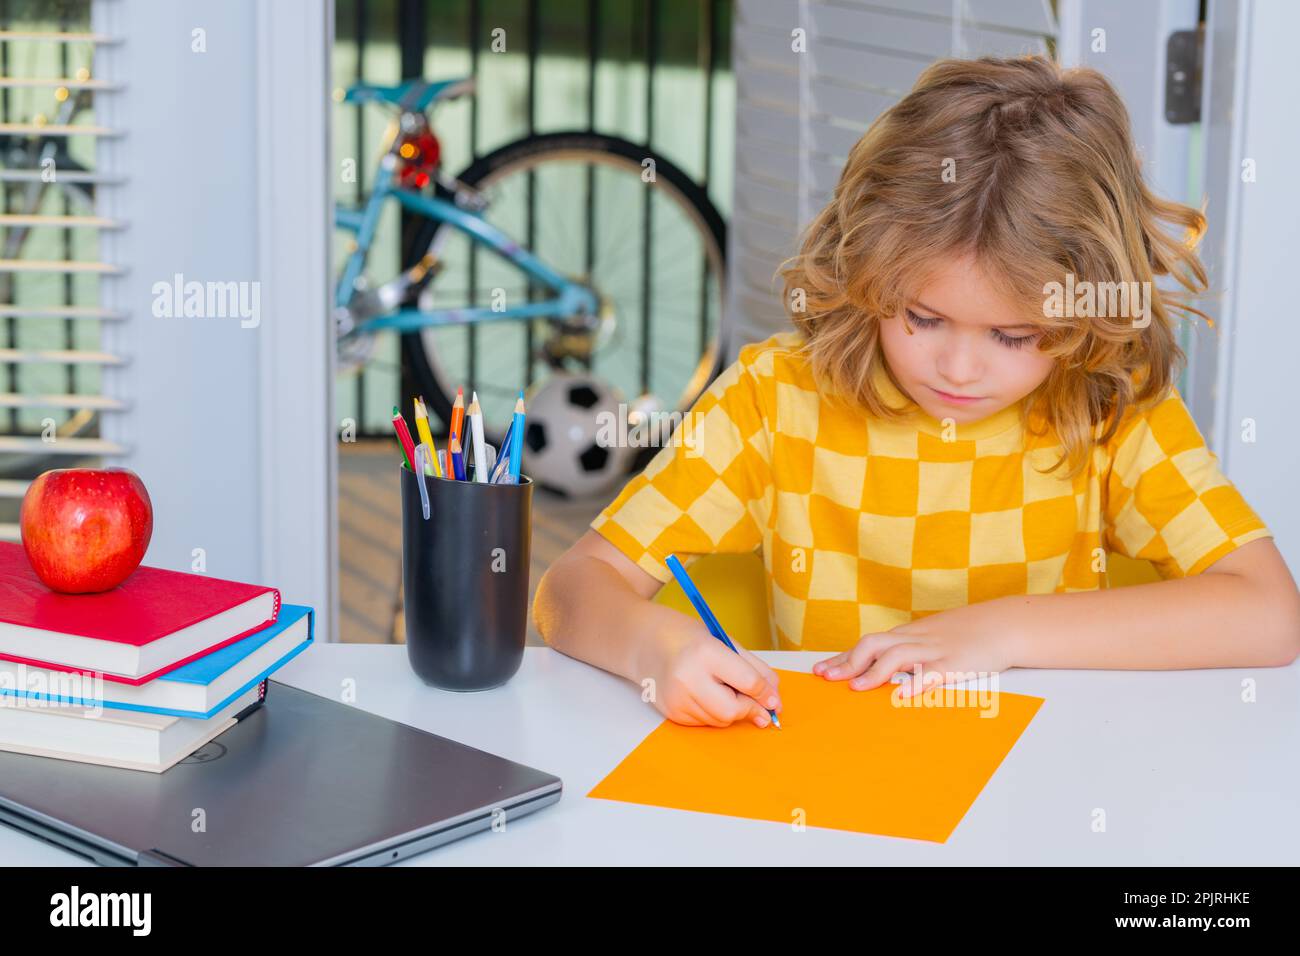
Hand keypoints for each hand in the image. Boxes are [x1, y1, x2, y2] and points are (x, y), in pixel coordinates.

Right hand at [638, 611, 782, 727]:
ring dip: (732, 711)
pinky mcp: (671, 713)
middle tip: (758, 704)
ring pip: (720, 720)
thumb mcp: (723, 641)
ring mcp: (677, 698)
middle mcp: (688, 678)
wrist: (644, 642)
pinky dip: (714, 713)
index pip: (747, 682)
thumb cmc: (688, 638)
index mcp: (706, 652)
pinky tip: (706, 694)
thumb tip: (774, 694)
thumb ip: (753, 667)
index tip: (775, 700)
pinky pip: (705, 722)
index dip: (766, 694)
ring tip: (723, 689)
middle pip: (732, 710)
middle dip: (750, 709)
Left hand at [812, 597, 1020, 695]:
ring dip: (874, 672)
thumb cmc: (963, 635)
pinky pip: (932, 673)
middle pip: (874, 644)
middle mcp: (915, 640)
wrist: (1002, 624)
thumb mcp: (928, 638)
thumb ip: (905, 651)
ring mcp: (934, 650)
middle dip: (848, 661)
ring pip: (898, 655)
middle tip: (826, 678)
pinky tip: (902, 694)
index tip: (819, 670)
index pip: (866, 645)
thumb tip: (876, 668)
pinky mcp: (955, 663)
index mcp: (906, 636)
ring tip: (856, 687)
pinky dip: (915, 683)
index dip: (842, 657)